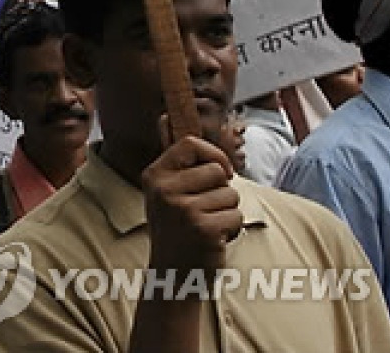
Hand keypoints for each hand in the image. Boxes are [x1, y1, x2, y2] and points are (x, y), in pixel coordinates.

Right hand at [142, 115, 242, 280]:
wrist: (173, 274)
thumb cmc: (175, 227)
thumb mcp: (165, 190)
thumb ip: (172, 158)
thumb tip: (163, 116)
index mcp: (154, 175)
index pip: (190, 144)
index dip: (213, 154)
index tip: (218, 172)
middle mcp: (163, 190)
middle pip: (218, 170)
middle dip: (221, 190)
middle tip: (203, 209)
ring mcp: (181, 209)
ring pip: (230, 194)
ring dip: (226, 212)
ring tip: (206, 225)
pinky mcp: (202, 228)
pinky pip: (235, 216)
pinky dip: (231, 230)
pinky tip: (212, 238)